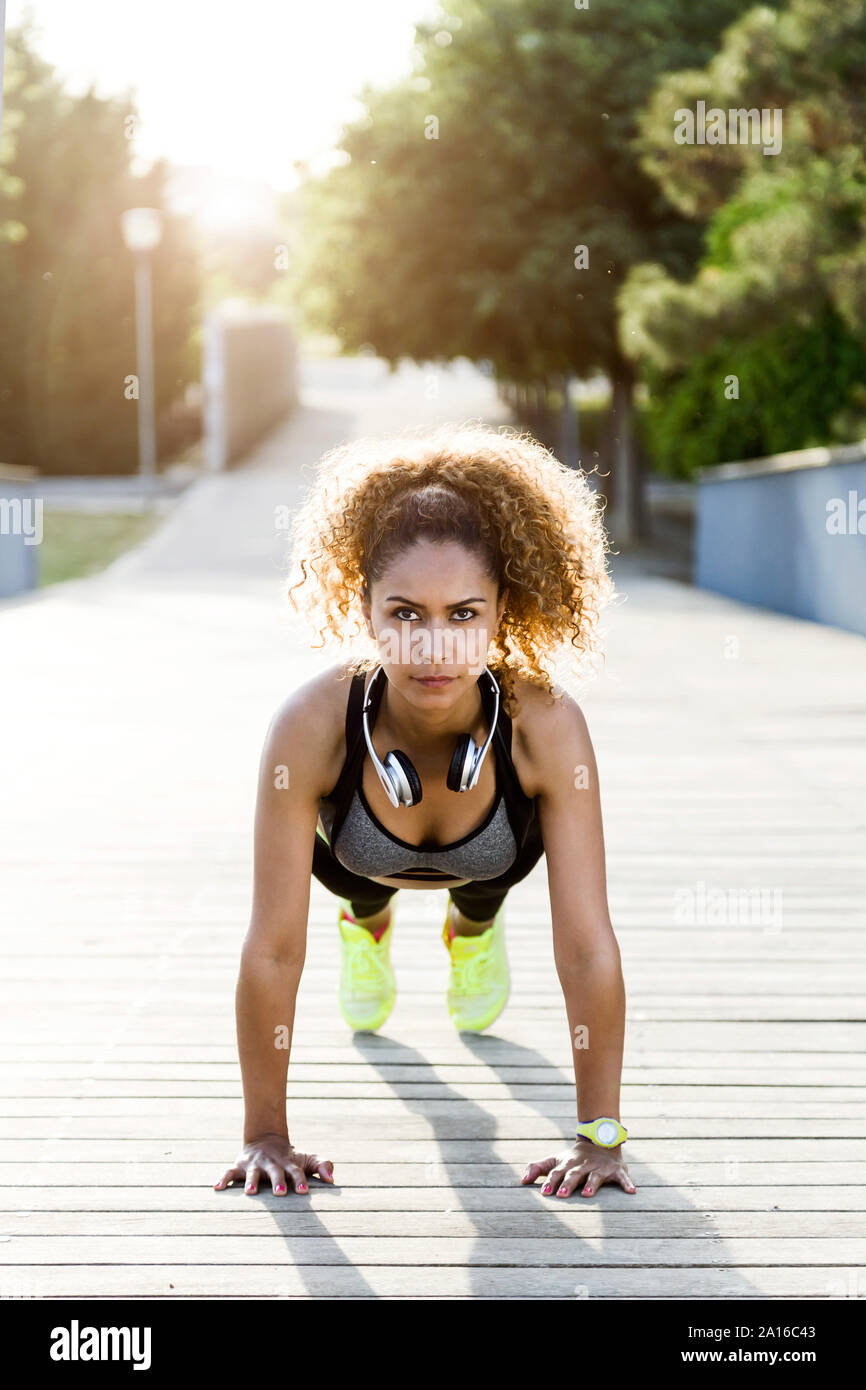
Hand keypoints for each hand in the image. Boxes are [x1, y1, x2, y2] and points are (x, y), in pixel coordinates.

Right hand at [213, 1133, 334, 1195]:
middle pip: (275, 1172)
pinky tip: (217, 1188)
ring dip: (251, 1182)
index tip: (304, 1192)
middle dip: (278, 1182)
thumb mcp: (306, 1159)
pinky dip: (222, 1179)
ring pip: (252, 1173)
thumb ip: (321, 1165)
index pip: (296, 1172)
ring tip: (250, 1193)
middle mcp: (271, 1163)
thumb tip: (333, 1179)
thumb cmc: (289, 1157)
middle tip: (281, 1193)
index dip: (300, 1181)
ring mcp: (254, 1164)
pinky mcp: (239, 1166)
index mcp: (287, 1163)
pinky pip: (228, 1173)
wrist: (266, 1138)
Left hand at [521, 1138, 636, 1197]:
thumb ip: (538, 1168)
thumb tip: (521, 1181)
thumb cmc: (574, 1159)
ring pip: (595, 1177)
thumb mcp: (556, 1160)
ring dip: (592, 1185)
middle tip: (561, 1195)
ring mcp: (600, 1168)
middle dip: (567, 1184)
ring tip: (587, 1194)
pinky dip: (627, 1183)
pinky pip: (623, 1178)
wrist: (600, 1140)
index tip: (544, 1193)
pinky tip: (632, 1192)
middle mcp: (583, 1166)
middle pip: (574, 1175)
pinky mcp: (616, 1170)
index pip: (557, 1173)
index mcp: (568, 1164)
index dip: (550, 1182)